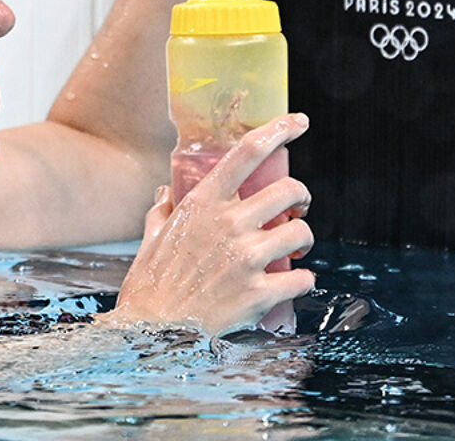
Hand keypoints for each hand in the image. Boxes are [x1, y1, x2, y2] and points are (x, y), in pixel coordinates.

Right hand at [106, 113, 314, 335]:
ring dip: (305, 239)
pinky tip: (296, 282)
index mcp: (203, 204)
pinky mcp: (260, 292)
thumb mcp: (151, 238)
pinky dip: (304, 280)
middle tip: (300, 208)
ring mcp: (247, 258)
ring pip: (302, 233)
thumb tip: (166, 193)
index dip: (279, 130)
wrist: (152, 332)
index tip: (299, 121)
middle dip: (302, 197)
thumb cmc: (149, 285)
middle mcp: (229, 224)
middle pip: (289, 190)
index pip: (247, 152)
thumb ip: (162, 211)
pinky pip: (303, 278)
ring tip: (297, 249)